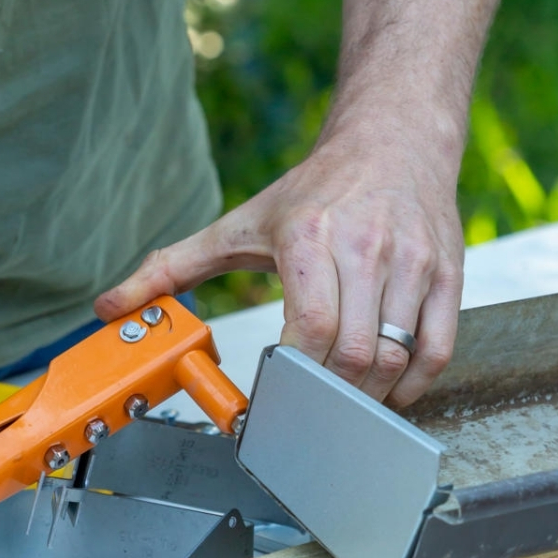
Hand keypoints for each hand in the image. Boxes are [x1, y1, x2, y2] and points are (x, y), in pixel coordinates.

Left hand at [96, 130, 463, 407]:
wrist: (394, 140)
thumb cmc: (315, 190)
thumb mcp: (239, 224)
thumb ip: (172, 267)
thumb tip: (109, 305)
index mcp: (311, 237)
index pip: (310, 328)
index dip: (292, 376)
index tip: (271, 400)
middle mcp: (367, 248)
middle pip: (353, 354)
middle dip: (326, 398)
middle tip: (305, 416)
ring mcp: (414, 263)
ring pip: (396, 357)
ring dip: (367, 397)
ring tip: (339, 406)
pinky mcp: (449, 274)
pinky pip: (437, 351)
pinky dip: (412, 385)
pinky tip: (386, 389)